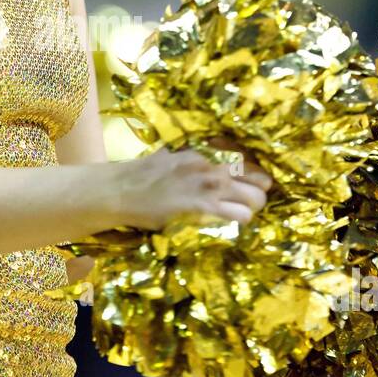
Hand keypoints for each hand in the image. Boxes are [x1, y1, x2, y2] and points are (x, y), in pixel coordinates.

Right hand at [113, 141, 273, 231]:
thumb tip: (194, 160)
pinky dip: (241, 220)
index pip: (245, 160)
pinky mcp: (203, 208)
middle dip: (258, 193)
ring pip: (255, 198)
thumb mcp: (168, 158)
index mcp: (202, 154)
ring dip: (252, 209)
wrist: (119, 190)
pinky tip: (233, 223)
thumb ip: (187, 159)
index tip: (252, 183)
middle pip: (258, 179)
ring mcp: (208, 187)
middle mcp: (211, 167)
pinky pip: (239, 215)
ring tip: (242, 214)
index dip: (254, 174)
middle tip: (249, 202)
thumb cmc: (139, 176)